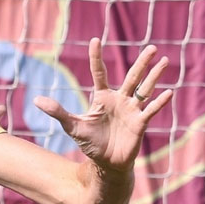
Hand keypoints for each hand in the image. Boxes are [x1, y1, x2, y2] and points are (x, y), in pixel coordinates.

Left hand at [35, 38, 173, 182]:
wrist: (106, 164)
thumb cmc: (90, 144)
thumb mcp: (72, 126)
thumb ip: (57, 112)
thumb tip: (35, 100)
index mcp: (103, 97)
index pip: (100, 73)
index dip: (97, 57)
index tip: (95, 40)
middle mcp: (120, 100)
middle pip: (132, 76)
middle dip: (142, 62)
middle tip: (152, 47)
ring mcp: (132, 110)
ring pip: (145, 89)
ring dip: (155, 76)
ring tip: (165, 61)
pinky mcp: (140, 124)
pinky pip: (150, 110)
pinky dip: (159, 102)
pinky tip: (169, 92)